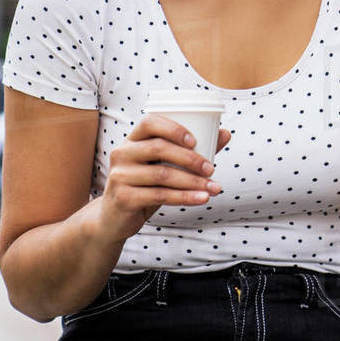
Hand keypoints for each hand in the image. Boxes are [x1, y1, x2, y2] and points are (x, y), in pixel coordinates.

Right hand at [97, 115, 231, 243]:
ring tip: (214, 188)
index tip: (196, 141)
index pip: (149, 122)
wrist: (114, 217)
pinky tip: (202, 199)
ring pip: (162, 175)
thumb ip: (192, 150)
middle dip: (190, 158)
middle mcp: (122, 154)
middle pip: (158, 148)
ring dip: (193, 182)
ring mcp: (120, 176)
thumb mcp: (164, 166)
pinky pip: (159, 195)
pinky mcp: (124, 197)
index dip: (173, 128)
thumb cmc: (145, 185)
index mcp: (132, 140)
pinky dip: (185, 197)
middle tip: (212, 168)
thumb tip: (225, 133)